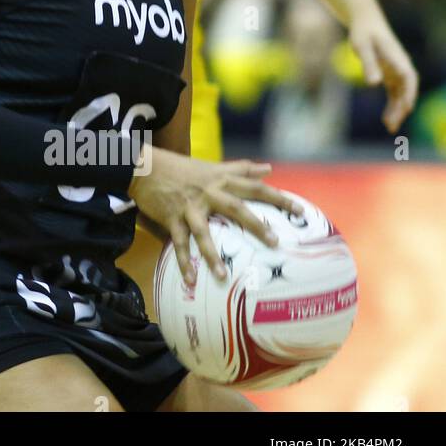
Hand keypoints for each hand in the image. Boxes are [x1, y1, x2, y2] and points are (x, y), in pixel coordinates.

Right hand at [129, 149, 302, 286]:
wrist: (145, 166)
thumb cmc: (181, 167)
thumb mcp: (212, 165)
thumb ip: (241, 168)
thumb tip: (269, 168)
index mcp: (221, 180)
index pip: (255, 187)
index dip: (278, 198)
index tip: (300, 211)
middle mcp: (208, 193)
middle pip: (235, 209)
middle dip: (254, 225)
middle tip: (274, 243)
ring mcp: (189, 207)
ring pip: (203, 232)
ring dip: (211, 255)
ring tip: (223, 276)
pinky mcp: (171, 217)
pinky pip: (179, 243)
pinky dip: (184, 262)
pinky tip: (191, 280)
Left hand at [349, 9, 418, 133]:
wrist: (365, 23)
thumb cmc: (363, 33)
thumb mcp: (362, 47)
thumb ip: (368, 64)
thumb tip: (374, 84)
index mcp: (398, 59)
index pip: (409, 79)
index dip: (408, 93)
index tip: (406, 108)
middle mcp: (401, 66)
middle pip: (406, 90)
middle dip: (401, 108)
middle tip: (391, 125)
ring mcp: (397, 71)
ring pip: (401, 94)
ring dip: (397, 110)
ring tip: (389, 126)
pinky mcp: (390, 74)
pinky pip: (394, 93)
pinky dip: (392, 105)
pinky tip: (386, 117)